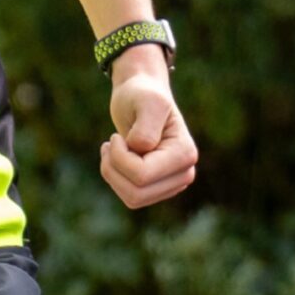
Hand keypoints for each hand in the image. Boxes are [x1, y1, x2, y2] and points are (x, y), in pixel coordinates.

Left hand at [100, 52, 196, 209]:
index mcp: (185, 154)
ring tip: (110, 150)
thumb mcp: (146, 102)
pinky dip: (116, 179)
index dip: (119, 158)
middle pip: (137, 193)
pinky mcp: (158, 189)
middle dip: (114, 169)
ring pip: (133, 199)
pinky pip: (131, 198)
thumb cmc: (142, 95)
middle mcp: (185, 173)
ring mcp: (173, 184)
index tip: (115, 137)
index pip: (142, 175)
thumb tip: (143, 150)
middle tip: (109, 144)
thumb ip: (146, 126)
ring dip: (113, 175)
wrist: (140, 95)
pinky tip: (116, 159)